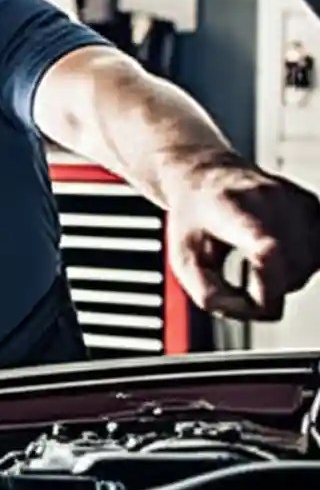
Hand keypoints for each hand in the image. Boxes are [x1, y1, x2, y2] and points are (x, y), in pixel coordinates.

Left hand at [165, 158, 319, 320]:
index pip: (263, 244)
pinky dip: (300, 265)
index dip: (269, 272)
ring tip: (253, 261)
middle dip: (266, 293)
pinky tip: (274, 254)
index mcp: (228, 209)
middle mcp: (268, 199)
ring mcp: (295, 201)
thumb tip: (252, 313)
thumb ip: (209, 295)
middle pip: (289, 272)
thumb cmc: (193, 219)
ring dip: (284, 280)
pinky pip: (319, 255)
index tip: (257, 286)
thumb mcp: (183, 261)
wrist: (205, 176)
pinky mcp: (313, 205)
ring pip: (309, 266)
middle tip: (239, 284)